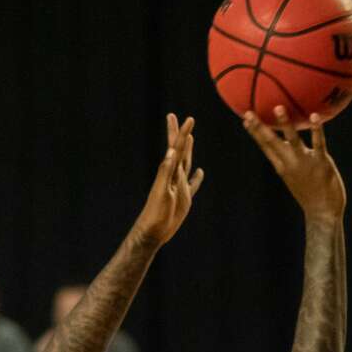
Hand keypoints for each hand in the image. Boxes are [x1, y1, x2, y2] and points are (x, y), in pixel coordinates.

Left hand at [135, 113, 204, 243]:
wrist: (152, 232)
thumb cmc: (154, 214)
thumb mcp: (161, 192)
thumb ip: (165, 173)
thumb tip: (171, 152)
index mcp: (168, 173)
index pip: (177, 148)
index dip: (183, 133)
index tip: (188, 119)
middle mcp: (174, 176)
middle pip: (179, 151)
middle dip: (179, 134)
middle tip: (180, 118)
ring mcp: (179, 187)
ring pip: (186, 164)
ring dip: (188, 150)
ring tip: (190, 138)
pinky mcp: (184, 199)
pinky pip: (193, 185)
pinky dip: (197, 178)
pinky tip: (200, 172)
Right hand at [243, 106, 345, 221]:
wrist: (323, 213)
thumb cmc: (311, 195)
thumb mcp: (295, 178)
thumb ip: (290, 162)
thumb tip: (288, 149)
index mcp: (282, 167)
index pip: (265, 147)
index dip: (255, 132)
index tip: (245, 119)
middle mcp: (290, 163)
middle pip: (272, 142)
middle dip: (260, 127)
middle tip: (249, 112)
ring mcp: (305, 162)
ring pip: (293, 140)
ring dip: (285, 124)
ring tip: (279, 108)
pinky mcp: (321, 163)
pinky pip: (319, 143)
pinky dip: (317, 130)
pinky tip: (316, 116)